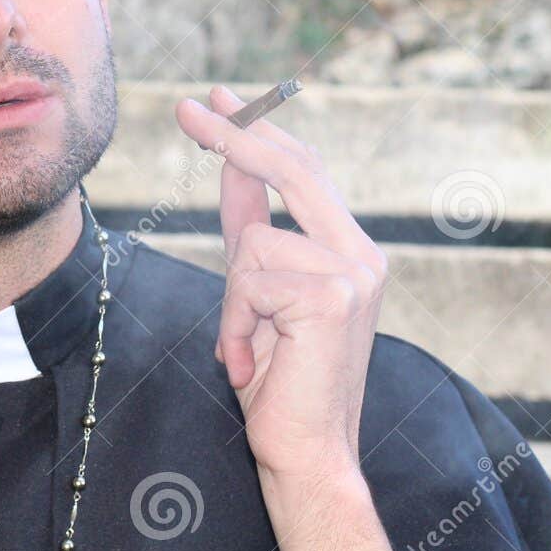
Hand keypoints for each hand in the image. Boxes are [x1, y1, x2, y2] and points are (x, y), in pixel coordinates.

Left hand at [174, 84, 392, 550]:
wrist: (307, 451)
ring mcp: (352, 273)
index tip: (217, 99)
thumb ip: (251, 229)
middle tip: (188, 106)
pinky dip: (235, 323)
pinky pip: (249, 280)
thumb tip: (231, 168)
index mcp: (350, 250)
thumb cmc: (280, 379)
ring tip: (249, 347)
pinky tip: (253, 362)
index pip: (303, 170)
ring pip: (253, 242)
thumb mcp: (257, 293)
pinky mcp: (331, 297)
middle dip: (235, 135)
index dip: (257, 131)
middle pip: (294, 168)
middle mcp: (362, 255)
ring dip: (232, 301)